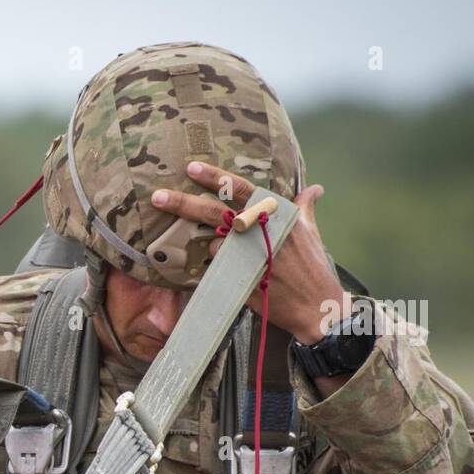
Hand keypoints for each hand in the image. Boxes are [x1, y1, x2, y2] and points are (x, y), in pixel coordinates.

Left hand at [149, 161, 346, 343]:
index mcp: (274, 214)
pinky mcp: (238, 279)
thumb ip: (305, 208)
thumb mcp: (311, 231)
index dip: (215, 177)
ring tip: (240, 261)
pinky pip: (216, 270)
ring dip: (217, 251)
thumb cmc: (313, 267)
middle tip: (158, 197)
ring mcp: (246, 255)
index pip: (240, 189)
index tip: (192, 168)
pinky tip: (230, 276)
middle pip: (213, 213)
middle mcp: (258, 230)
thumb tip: (315, 189)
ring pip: (214, 245)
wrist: (315, 305)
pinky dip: (219, 270)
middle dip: (182, 203)